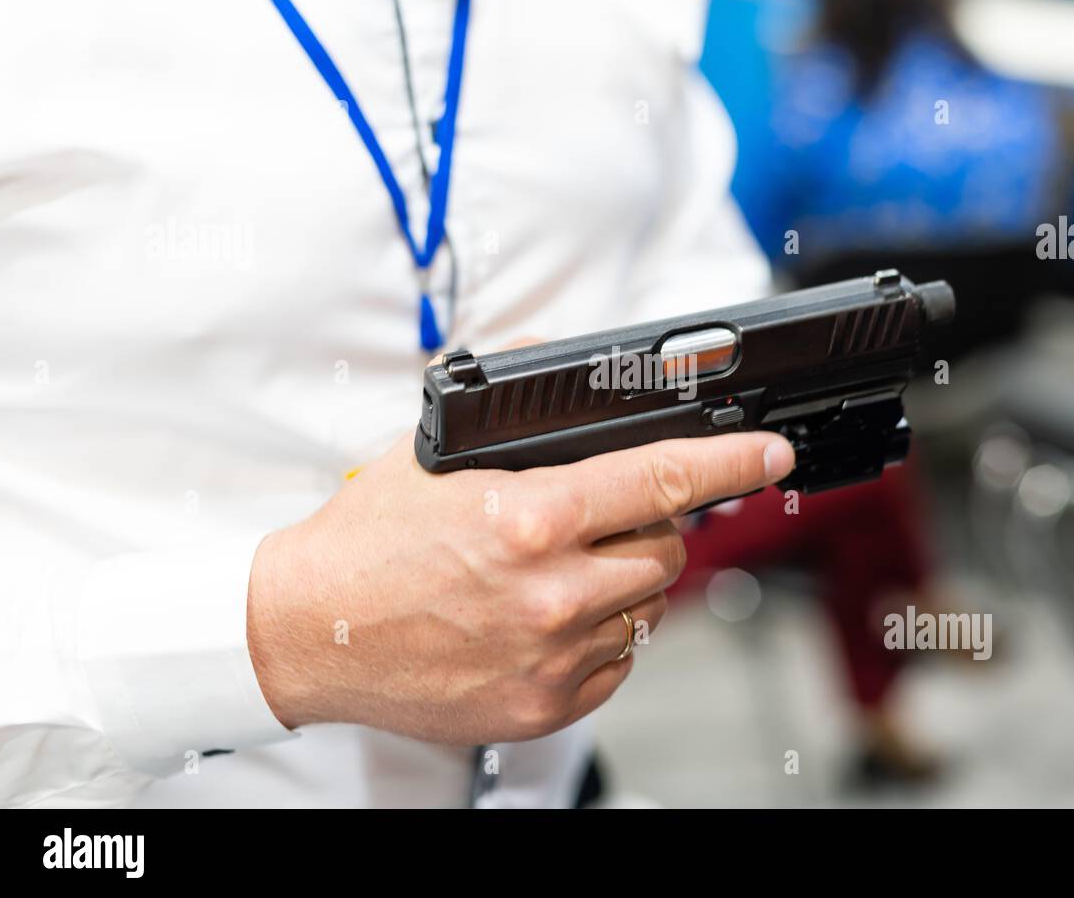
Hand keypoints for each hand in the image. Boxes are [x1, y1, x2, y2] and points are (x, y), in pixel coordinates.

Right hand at [246, 428, 794, 744]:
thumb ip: (517, 411)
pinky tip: (546, 619)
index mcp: (531, 518)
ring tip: (557, 572)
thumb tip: (572, 368)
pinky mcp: (543, 705)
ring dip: (620, 584)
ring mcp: (550, 656)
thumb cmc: (367, 541)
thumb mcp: (437, 453)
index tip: (768, 455)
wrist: (305, 633)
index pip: (660, 479)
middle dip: (647, 528)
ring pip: (645, 607)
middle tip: (598, 522)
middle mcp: (551, 593)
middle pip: (665, 549)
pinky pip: (617, 661)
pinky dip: (598, 636)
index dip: (728, 462)